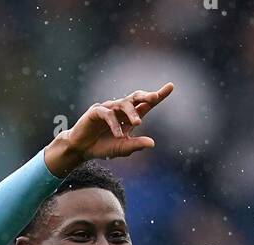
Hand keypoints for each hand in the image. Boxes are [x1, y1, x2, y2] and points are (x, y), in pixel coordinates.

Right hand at [45, 84, 173, 175]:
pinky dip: (114, 124)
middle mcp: (120, 109)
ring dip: (131, 113)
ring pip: (122, 104)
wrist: (82, 149)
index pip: (146, 104)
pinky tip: (118, 135)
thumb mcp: (122, 148)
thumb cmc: (103, 147)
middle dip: (145, 96)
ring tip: (138, 124)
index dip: (158, 96)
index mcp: (129, 116)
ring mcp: (108, 108)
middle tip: (155, 97)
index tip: (171, 86)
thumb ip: (136, 145)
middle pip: (135, 98)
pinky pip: (107, 114)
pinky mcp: (96, 112)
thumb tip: (152, 143)